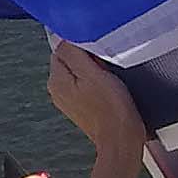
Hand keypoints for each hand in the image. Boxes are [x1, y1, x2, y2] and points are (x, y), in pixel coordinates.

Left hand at [46, 38, 147, 160]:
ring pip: (80, 72)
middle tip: (105, 69)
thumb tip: (63, 37)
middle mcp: (58, 90)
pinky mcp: (82, 106)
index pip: (62, 48)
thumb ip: (74, 53)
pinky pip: (87, 84)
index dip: (82, 47)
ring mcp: (69, 100)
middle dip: (88, 59)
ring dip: (94, 71)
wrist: (122, 139)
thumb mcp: (93, 73)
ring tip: (108, 81)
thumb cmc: (112, 109)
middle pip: (70, 60)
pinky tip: (109, 91)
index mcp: (56, 80)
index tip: (97, 56)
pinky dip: (97, 83)